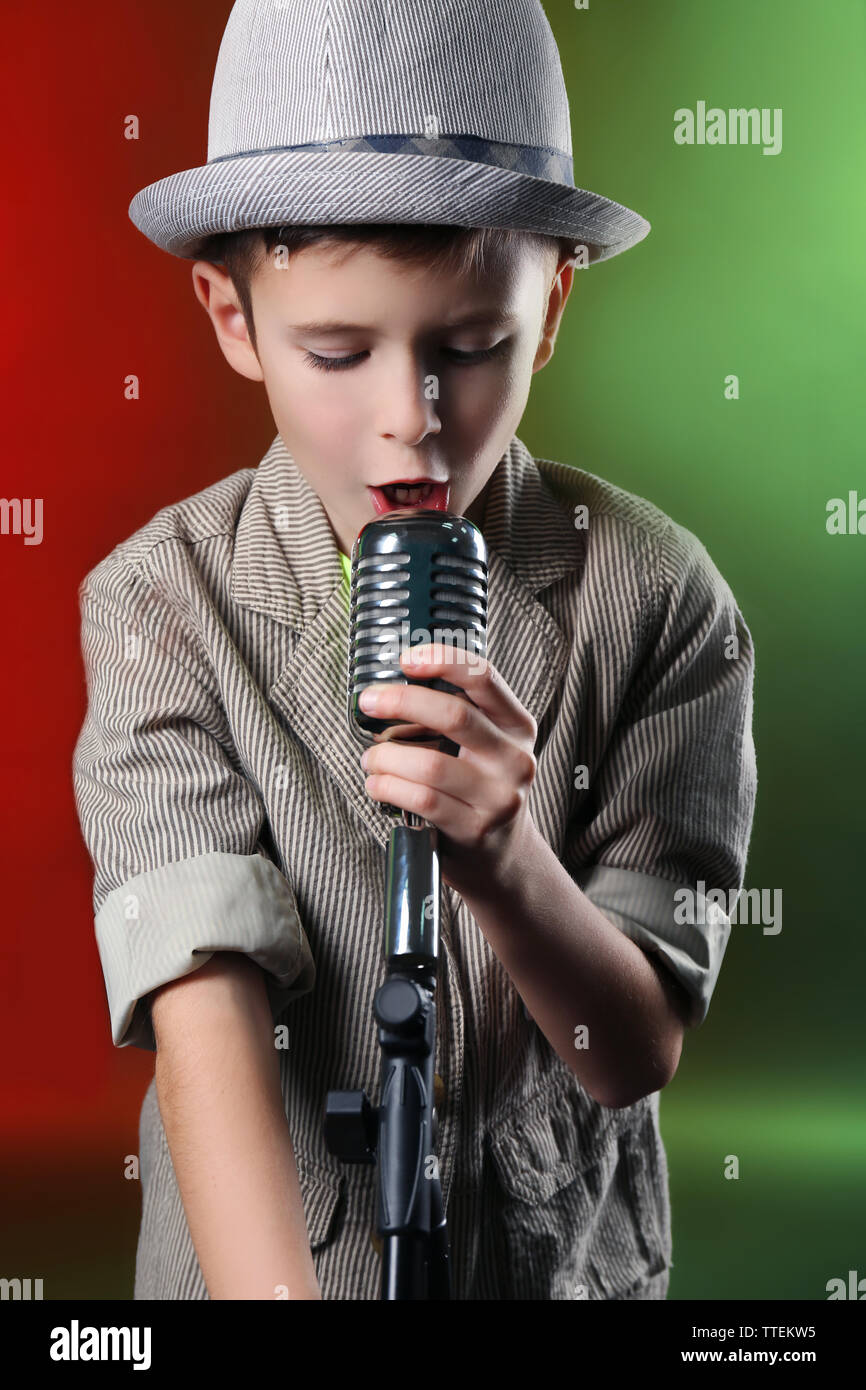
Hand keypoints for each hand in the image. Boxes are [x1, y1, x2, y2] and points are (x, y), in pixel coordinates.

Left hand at [358, 643, 538, 897]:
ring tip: (372, 759)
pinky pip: (421, 799)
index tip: (406, 658)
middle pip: (454, 715)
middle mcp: (515, 759)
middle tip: (370, 701)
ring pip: (429, 764)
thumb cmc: (480, 789)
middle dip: (401, 702)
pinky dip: (388, 787)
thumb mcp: (486, 746)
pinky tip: (378, 784)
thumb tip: (396, 683)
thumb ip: (457, 714)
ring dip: (386, 757)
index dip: (443, 661)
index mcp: (517, 726)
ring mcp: (498, 798)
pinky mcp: (474, 829)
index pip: (484, 678)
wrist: (501, 857)